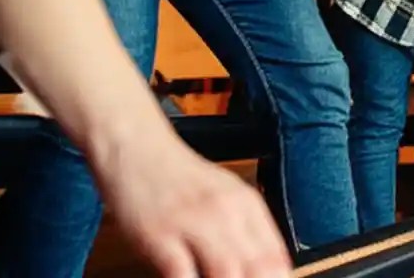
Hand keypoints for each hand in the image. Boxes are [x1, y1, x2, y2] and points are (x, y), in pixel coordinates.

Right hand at [97, 136, 289, 276]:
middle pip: (258, 269)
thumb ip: (246, 231)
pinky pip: (181, 277)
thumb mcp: (225, 195)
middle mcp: (227, 213)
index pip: (277, 257)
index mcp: (248, 205)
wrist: (136, 148)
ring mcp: (193, 223)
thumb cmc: (180, 179)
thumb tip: (267, 268)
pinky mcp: (158, 236)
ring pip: (226, 275)